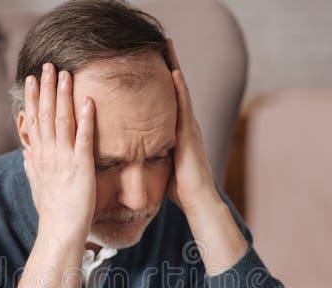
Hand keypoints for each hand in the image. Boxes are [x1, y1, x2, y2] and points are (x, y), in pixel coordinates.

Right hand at [22, 63, 95, 242]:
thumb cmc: (51, 213)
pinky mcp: (81, 167)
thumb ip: (32, 168)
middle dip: (46, 88)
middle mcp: (47, 154)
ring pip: (62, 120)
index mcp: (38, 157)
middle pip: (45, 114)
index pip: (33, 121)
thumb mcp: (37, 186)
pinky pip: (83, 138)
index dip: (33, 98)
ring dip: (63, 95)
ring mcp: (63, 159)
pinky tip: (88, 100)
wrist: (60, 231)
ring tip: (65, 74)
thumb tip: (25, 154)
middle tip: (47, 65)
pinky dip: (86, 118)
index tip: (31, 80)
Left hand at [165, 38, 222, 214]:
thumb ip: (153, 155)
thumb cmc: (180, 190)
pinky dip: (180, 89)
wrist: (197, 202)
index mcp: (177, 132)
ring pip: (181, 91)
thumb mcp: (162, 167)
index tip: (151, 60)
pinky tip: (173, 71)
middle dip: (169, 64)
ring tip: (167, 45)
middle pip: (176, 88)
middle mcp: (185, 125)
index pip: (168, 99)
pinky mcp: (190, 135)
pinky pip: (184, 107)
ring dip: (175, 67)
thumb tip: (134, 154)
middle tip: (162, 41)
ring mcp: (189, 128)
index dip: (161, 79)